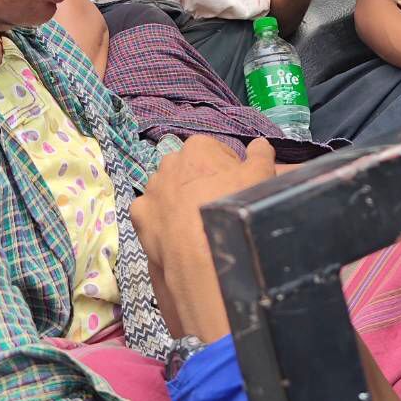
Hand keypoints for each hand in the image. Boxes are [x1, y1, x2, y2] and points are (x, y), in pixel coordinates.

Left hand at [130, 136, 276, 341]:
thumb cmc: (234, 208)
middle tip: (217, 206)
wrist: (206, 254)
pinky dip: (162, 220)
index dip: (227, 170)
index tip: (234, 188)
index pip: (215, 152)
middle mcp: (169, 163)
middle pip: (189, 170)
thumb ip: (260, 154)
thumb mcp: (260, 175)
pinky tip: (178, 233)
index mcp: (198, 148)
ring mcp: (151, 190)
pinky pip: (153, 213)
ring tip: (197, 224)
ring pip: (168, 191)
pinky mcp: (139, 215)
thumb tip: (259, 145)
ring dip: (179, 201)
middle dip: (201, 183)